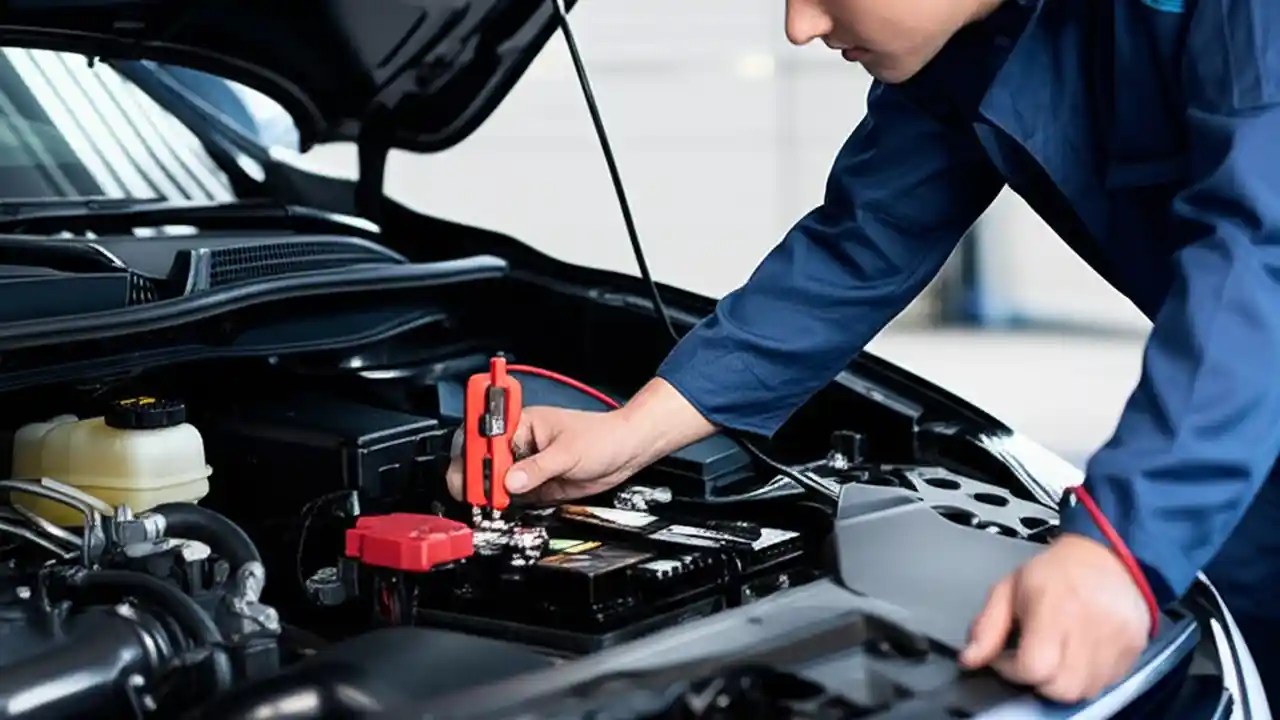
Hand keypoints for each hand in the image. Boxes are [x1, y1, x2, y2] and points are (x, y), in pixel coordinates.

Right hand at [446, 406, 643, 503]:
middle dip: (474, 477)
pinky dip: (504, 504)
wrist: (625, 452)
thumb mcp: (569, 452)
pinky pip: (512, 496)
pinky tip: (501, 508)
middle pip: (482, 459)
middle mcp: (518, 444)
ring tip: (486, 505)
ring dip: (488, 494)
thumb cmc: (601, 437)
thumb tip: (511, 482)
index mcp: (521, 423)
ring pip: (494, 481)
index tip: (472, 471)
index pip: (486, 436)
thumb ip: (539, 468)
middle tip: (475, 494)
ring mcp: (525, 466)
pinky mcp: (534, 485)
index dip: (473, 453)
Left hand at [959, 533, 1151, 703]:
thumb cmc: (1056, 570)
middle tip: (1032, 657)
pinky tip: (1079, 655)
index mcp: (1055, 609)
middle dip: (1039, 679)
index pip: (1033, 667)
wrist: (1110, 556)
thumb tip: (969, 659)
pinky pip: (1107, 683)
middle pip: (1060, 688)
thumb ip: (987, 626)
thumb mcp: (1010, 588)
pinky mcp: (1134, 649)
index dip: (1011, 669)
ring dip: (1063, 681)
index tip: (1006, 656)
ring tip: (1057, 655)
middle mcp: (1090, 628)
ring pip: (1084, 691)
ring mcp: (1117, 642)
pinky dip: (1088, 677)